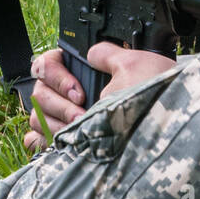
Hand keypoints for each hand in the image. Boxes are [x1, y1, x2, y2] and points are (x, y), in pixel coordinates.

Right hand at [23, 44, 177, 151]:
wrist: (165, 136)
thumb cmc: (154, 100)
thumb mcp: (134, 65)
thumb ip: (107, 53)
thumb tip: (91, 52)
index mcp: (85, 73)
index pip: (47, 64)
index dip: (58, 77)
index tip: (81, 92)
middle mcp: (73, 95)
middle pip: (40, 92)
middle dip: (59, 104)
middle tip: (82, 116)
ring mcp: (67, 120)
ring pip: (36, 116)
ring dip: (54, 124)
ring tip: (79, 132)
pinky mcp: (64, 143)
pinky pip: (35, 140)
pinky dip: (41, 141)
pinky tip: (56, 145)